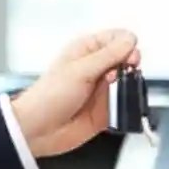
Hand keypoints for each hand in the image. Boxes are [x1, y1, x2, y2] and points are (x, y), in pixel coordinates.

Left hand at [10, 29, 139, 157]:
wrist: (39, 130)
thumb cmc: (48, 96)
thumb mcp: (80, 70)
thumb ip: (108, 55)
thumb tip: (130, 40)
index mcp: (86, 50)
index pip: (117, 38)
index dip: (127, 45)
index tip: (128, 56)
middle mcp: (96, 68)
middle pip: (127, 59)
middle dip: (130, 66)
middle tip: (122, 74)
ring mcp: (102, 88)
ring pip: (129, 81)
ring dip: (127, 87)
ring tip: (115, 92)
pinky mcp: (107, 108)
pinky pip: (126, 103)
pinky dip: (126, 105)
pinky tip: (116, 106)